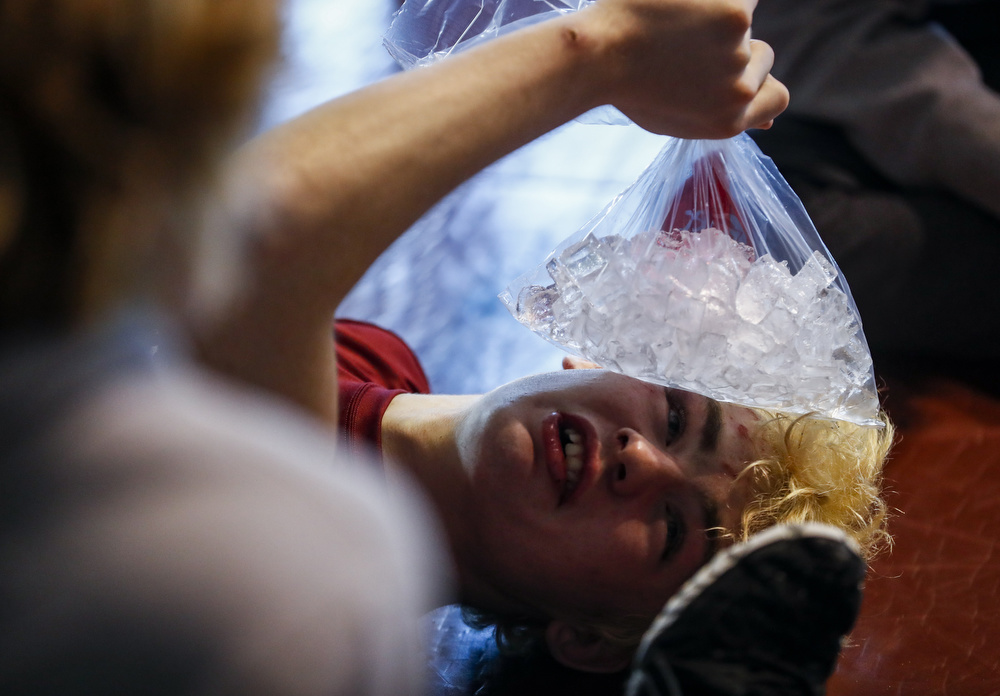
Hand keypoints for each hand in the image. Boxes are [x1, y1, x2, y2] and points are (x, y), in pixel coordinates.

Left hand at [573, 0, 788, 137]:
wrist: (597, 56)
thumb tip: (768, 122)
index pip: (776, 99)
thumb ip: (722, 114)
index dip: (758, 80)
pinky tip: (679, 9)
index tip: (733, 72)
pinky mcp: (736, 14)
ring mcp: (740, 52)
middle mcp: (739, 93)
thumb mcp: (676, 118)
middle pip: (763, 56)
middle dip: (733, 47)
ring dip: (718, 17)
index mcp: (727, 123)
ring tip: (671, 29)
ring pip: (744, 22)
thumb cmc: (627, 84)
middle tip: (682, 47)